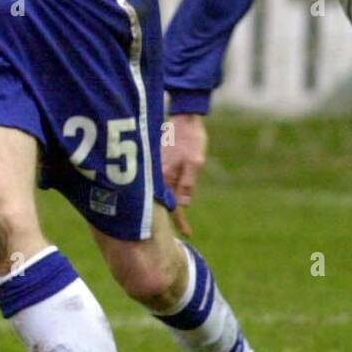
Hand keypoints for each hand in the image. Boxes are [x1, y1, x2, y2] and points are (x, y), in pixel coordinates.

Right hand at [162, 113, 207, 236]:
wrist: (185, 117)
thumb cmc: (191, 138)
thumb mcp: (195, 161)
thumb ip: (187, 183)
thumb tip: (182, 205)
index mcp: (166, 176)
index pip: (172, 205)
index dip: (180, 221)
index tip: (187, 234)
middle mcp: (157, 175)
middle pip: (162, 201)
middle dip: (171, 216)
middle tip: (185, 230)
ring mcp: (157, 168)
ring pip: (162, 192)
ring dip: (170, 202)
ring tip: (181, 217)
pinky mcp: (158, 163)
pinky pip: (161, 181)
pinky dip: (167, 190)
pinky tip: (174, 193)